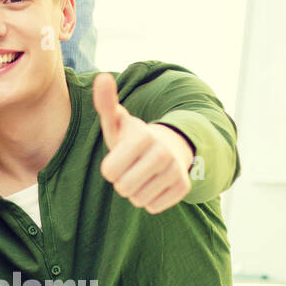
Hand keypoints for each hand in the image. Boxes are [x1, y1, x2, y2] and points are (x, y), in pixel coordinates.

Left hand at [93, 73, 193, 213]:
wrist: (167, 146)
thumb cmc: (132, 137)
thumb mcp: (117, 121)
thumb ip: (105, 102)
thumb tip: (102, 77)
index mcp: (142, 136)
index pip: (109, 172)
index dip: (109, 169)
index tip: (119, 157)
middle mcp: (162, 152)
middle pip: (123, 188)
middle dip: (121, 182)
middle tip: (130, 168)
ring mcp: (176, 170)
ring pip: (138, 200)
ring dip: (135, 192)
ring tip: (142, 175)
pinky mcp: (183, 187)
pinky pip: (153, 207)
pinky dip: (149, 200)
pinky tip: (154, 184)